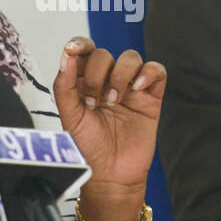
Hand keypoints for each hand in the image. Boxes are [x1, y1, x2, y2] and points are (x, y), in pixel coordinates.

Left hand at [52, 36, 166, 195]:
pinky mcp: (150, 98)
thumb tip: (65, 57)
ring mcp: (130, 88)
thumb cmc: (88, 149)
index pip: (84, 51)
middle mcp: (107, 81)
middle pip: (105, 54)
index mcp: (84, 83)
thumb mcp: (69, 117)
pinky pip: (156, 71)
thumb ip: (64, 86)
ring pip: (131, 58)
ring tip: (114, 100)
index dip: (80, 44)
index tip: (73, 50)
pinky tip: (137, 88)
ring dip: (120, 74)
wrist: (110, 176)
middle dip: (96, 74)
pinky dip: (148, 73)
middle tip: (93, 101)